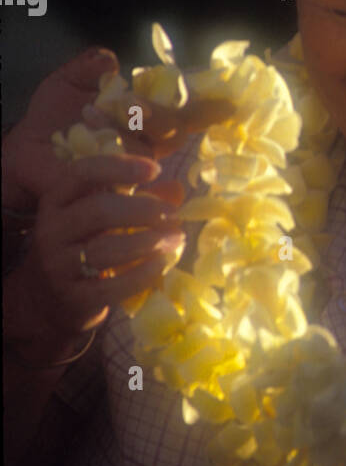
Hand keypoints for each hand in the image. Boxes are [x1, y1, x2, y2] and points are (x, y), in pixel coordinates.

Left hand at [3, 45, 233, 212]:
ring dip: (120, 128)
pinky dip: (103, 150)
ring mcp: (128, 170)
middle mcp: (144, 145)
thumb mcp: (67, 83)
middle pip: (171, 133)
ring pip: (143, 151)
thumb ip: (89, 67)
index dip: (208, 110)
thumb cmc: (51, 118)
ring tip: (89, 115)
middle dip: (154, 115)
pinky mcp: (107, 187)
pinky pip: (118, 173)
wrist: (20, 152)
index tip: (232, 106)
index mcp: (143, 119)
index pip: (184, 115)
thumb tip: (111, 59)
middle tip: (130, 104)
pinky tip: (83, 132)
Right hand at [13, 152, 187, 341]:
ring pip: (107, 248)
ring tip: (176, 239)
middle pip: (100, 210)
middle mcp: (51, 229)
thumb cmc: (85, 245)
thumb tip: (176, 190)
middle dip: (144, 210)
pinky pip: (113, 285)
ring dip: (150, 241)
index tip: (155, 169)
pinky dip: (143, 273)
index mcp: (56, 200)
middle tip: (174, 215)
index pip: (83, 173)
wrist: (52, 299)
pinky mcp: (73, 297)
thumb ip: (136, 199)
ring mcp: (58, 265)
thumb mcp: (101, 217)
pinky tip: (162, 264)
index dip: (120, 166)